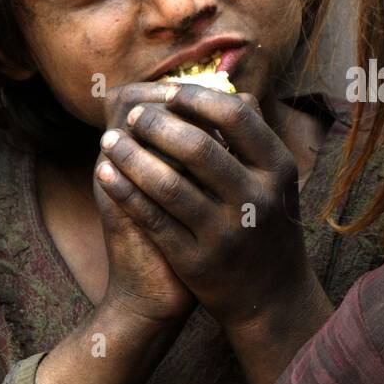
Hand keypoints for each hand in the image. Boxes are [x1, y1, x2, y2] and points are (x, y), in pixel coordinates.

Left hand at [97, 81, 319, 331]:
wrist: (270, 296)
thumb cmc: (267, 224)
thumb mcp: (275, 181)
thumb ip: (252, 136)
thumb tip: (223, 87)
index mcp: (277, 170)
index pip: (237, 117)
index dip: (197, 99)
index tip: (170, 93)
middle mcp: (255, 200)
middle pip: (199, 147)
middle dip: (158, 124)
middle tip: (136, 115)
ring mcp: (226, 234)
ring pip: (169, 184)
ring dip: (131, 156)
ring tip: (110, 140)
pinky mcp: (197, 261)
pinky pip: (152, 218)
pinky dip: (124, 191)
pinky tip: (106, 173)